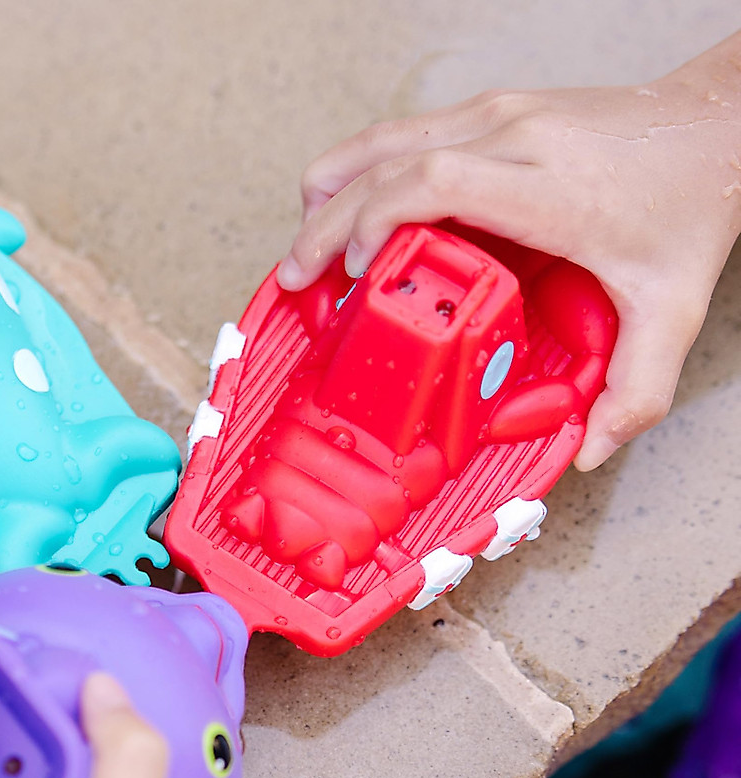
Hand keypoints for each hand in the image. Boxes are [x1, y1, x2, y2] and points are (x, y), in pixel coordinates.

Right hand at [277, 32, 740, 469]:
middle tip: (297, 274)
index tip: (354, 274)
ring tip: (302, 238)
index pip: (435, 183)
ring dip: (333, 185)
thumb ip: (637, 390)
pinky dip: (361, 163)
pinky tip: (344, 197)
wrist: (719, 125)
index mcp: (549, 190)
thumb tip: (588, 449)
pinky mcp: (495, 110)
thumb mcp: (673, 309)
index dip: (376, 223)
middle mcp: (517, 138)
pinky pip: (406, 128)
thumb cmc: (688, 203)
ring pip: (387, 135)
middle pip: (392, 161)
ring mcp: (502, 114)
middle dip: (329, 220)